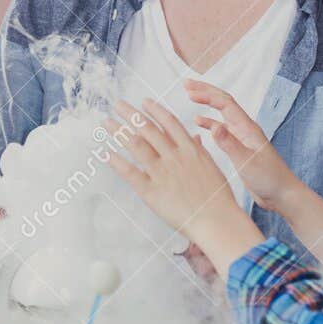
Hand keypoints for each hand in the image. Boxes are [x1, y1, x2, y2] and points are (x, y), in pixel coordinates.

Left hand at [105, 99, 264, 265]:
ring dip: (119, 131)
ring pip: (136, 145)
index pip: (169, 122)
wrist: (217, 221)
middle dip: (131, 114)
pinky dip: (115, 161)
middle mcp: (174, 156)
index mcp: (190, 149)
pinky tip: (104, 152)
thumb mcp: (212, 168)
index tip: (144, 101)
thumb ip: (199, 151)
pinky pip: (129, 172)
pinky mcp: (151, 191)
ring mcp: (162, 173)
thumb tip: (194, 138)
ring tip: (107, 123)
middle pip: (148, 129)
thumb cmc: (218, 198)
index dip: (155, 110)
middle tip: (118, 105)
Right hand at [183, 80, 297, 211]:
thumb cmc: (270, 179)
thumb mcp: (247, 162)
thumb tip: (213, 126)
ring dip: (206, 104)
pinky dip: (209, 122)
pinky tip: (198, 122)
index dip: (207, 95)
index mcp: (248, 128)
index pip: (225, 103)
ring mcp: (242, 137)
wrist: (283, 195)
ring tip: (190, 96)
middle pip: (223, 103)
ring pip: (221, 114)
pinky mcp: (239, 148)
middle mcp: (245, 129)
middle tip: (187, 83)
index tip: (189, 91)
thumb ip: (230, 144)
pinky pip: (222, 129)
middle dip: (205, 91)